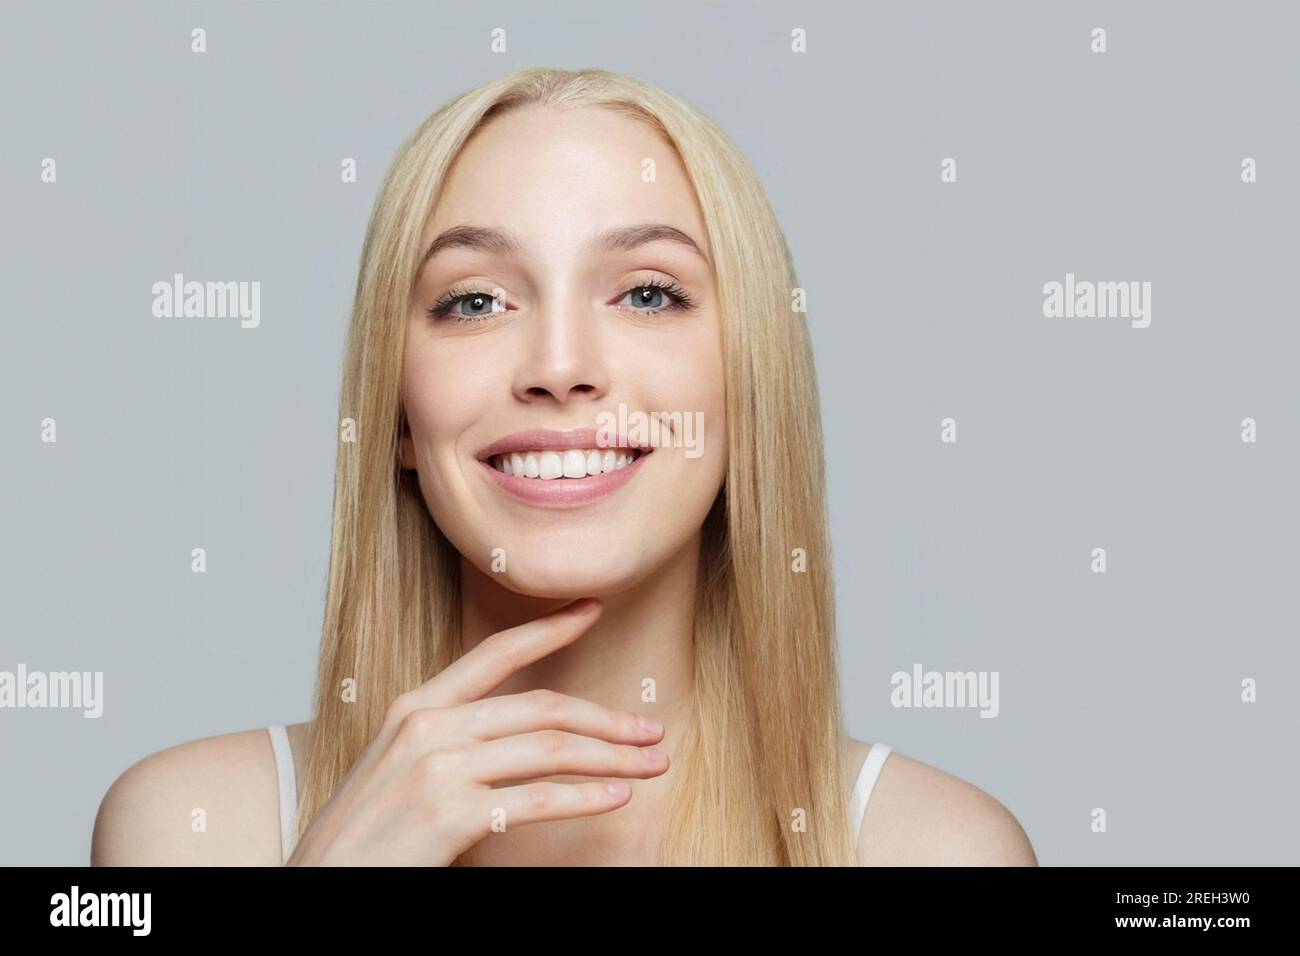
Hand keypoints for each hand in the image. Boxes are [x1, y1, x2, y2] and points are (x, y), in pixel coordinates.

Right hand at [285, 598, 667, 864]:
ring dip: (612, 757)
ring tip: (651, 764)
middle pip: (542, 708)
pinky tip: (616, 799)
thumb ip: (450, 741)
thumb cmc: (362, 836)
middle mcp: (427, 727)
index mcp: (415, 707)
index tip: (592, 609)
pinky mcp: (449, 815)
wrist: (315, 883)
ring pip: (550, 749)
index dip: (549, 628)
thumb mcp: (398, 769)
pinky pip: (537, 799)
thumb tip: (520, 740)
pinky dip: (585, 797)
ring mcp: (437, 769)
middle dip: (607, 720)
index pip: (495, 653)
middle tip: (652, 731)